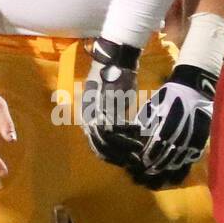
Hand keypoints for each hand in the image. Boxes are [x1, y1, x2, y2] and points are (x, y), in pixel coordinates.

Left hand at [81, 37, 144, 170]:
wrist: (114, 61)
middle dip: (117, 154)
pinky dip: (128, 130)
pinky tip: (137, 131)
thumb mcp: (108, 104)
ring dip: (125, 144)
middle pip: (100, 144)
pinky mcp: (105, 104)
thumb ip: (109, 120)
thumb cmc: (112, 82)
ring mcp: (94, 110)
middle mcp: (86, 116)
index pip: (94, 145)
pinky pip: (116, 124)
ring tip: (138, 146)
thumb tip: (117, 138)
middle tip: (132, 158)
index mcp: (85, 117)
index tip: (122, 161)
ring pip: (108, 137)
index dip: (108, 155)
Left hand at [128, 64, 215, 188]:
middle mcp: (177, 139)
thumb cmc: (168, 98)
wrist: (194, 92)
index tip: (133, 166)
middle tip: (138, 176)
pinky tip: (169, 177)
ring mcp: (189, 144)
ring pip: (174, 165)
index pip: (151, 151)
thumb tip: (133, 141)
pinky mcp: (198, 146)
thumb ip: (142, 126)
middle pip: (161, 161)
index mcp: (164, 127)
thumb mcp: (151, 108)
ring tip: (150, 180)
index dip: (142, 160)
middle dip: (148, 170)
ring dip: (161, 174)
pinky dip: (178, 172)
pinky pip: (188, 163)